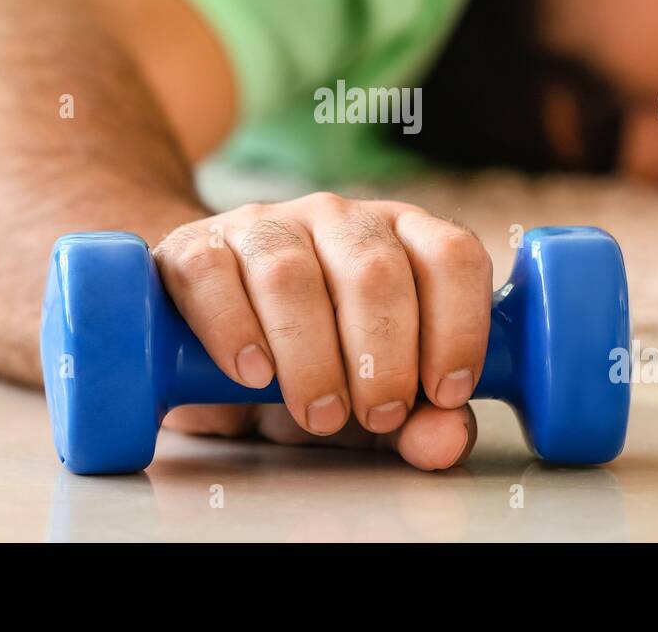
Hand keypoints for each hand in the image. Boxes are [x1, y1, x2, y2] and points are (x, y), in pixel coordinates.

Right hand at [152, 193, 492, 469]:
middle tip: (375, 415)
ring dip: (312, 356)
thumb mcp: (370, 397)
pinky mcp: (199, 245)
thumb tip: (447, 438)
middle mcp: (339, 219)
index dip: (459, 326)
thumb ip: (419, 420)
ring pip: (291, 274)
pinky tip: (251, 374)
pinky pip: (215, 275)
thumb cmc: (311, 359)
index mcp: (402, 240)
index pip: (451, 256)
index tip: (444, 392)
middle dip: (383, 358)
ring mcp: (266, 225)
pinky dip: (234, 330)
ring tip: (319, 412)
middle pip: (375, 271)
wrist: (210, 333)